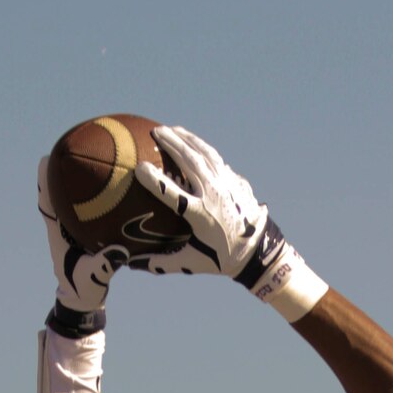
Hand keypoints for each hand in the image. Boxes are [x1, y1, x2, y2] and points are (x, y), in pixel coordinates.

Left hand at [38, 157, 113, 331]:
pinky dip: (102, 196)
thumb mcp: (94, 278)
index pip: (47, 200)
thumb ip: (104, 266)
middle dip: (64, 169)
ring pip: (74, 196)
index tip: (48, 158)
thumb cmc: (84, 288)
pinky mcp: (87, 230)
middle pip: (58, 189)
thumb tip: (118, 252)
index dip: (45, 179)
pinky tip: (120, 186)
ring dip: (82, 179)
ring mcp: (74, 225)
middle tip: (72, 145)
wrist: (83, 299)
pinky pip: (94, 207)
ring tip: (96, 156)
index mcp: (58, 231)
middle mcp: (63, 223)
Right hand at [134, 126, 273, 282]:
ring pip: (203, 153)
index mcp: (200, 215)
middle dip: (171, 144)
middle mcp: (213, 194)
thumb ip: (162, 262)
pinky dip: (200, 146)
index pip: (173, 195)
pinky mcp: (234, 179)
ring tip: (170, 129)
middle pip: (189, 162)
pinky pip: (214, 157)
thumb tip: (133, 264)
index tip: (139, 168)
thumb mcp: (192, 262)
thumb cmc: (222, 258)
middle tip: (155, 132)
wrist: (259, 250)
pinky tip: (190, 141)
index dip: (156, 181)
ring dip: (185, 138)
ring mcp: (226, 184)